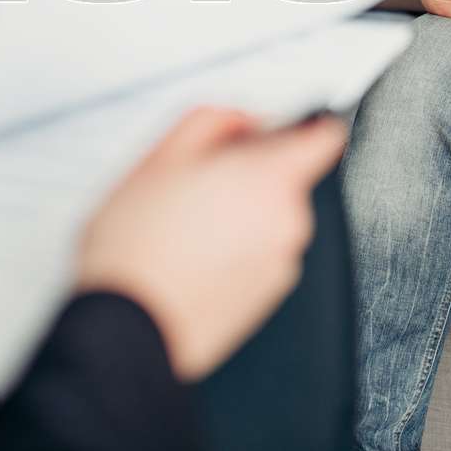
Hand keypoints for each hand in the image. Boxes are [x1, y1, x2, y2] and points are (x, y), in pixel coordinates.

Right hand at [76, 107, 346, 380]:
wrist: (126, 329)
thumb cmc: (137, 249)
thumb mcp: (161, 157)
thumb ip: (214, 120)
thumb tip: (243, 121)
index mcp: (271, 180)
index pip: (325, 139)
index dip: (308, 127)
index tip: (295, 127)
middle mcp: (289, 222)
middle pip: (287, 181)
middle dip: (251, 176)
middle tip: (200, 184)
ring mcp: (281, 264)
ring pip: (270, 220)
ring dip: (241, 216)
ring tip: (187, 228)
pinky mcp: (268, 298)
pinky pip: (260, 257)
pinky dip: (237, 252)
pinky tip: (194, 258)